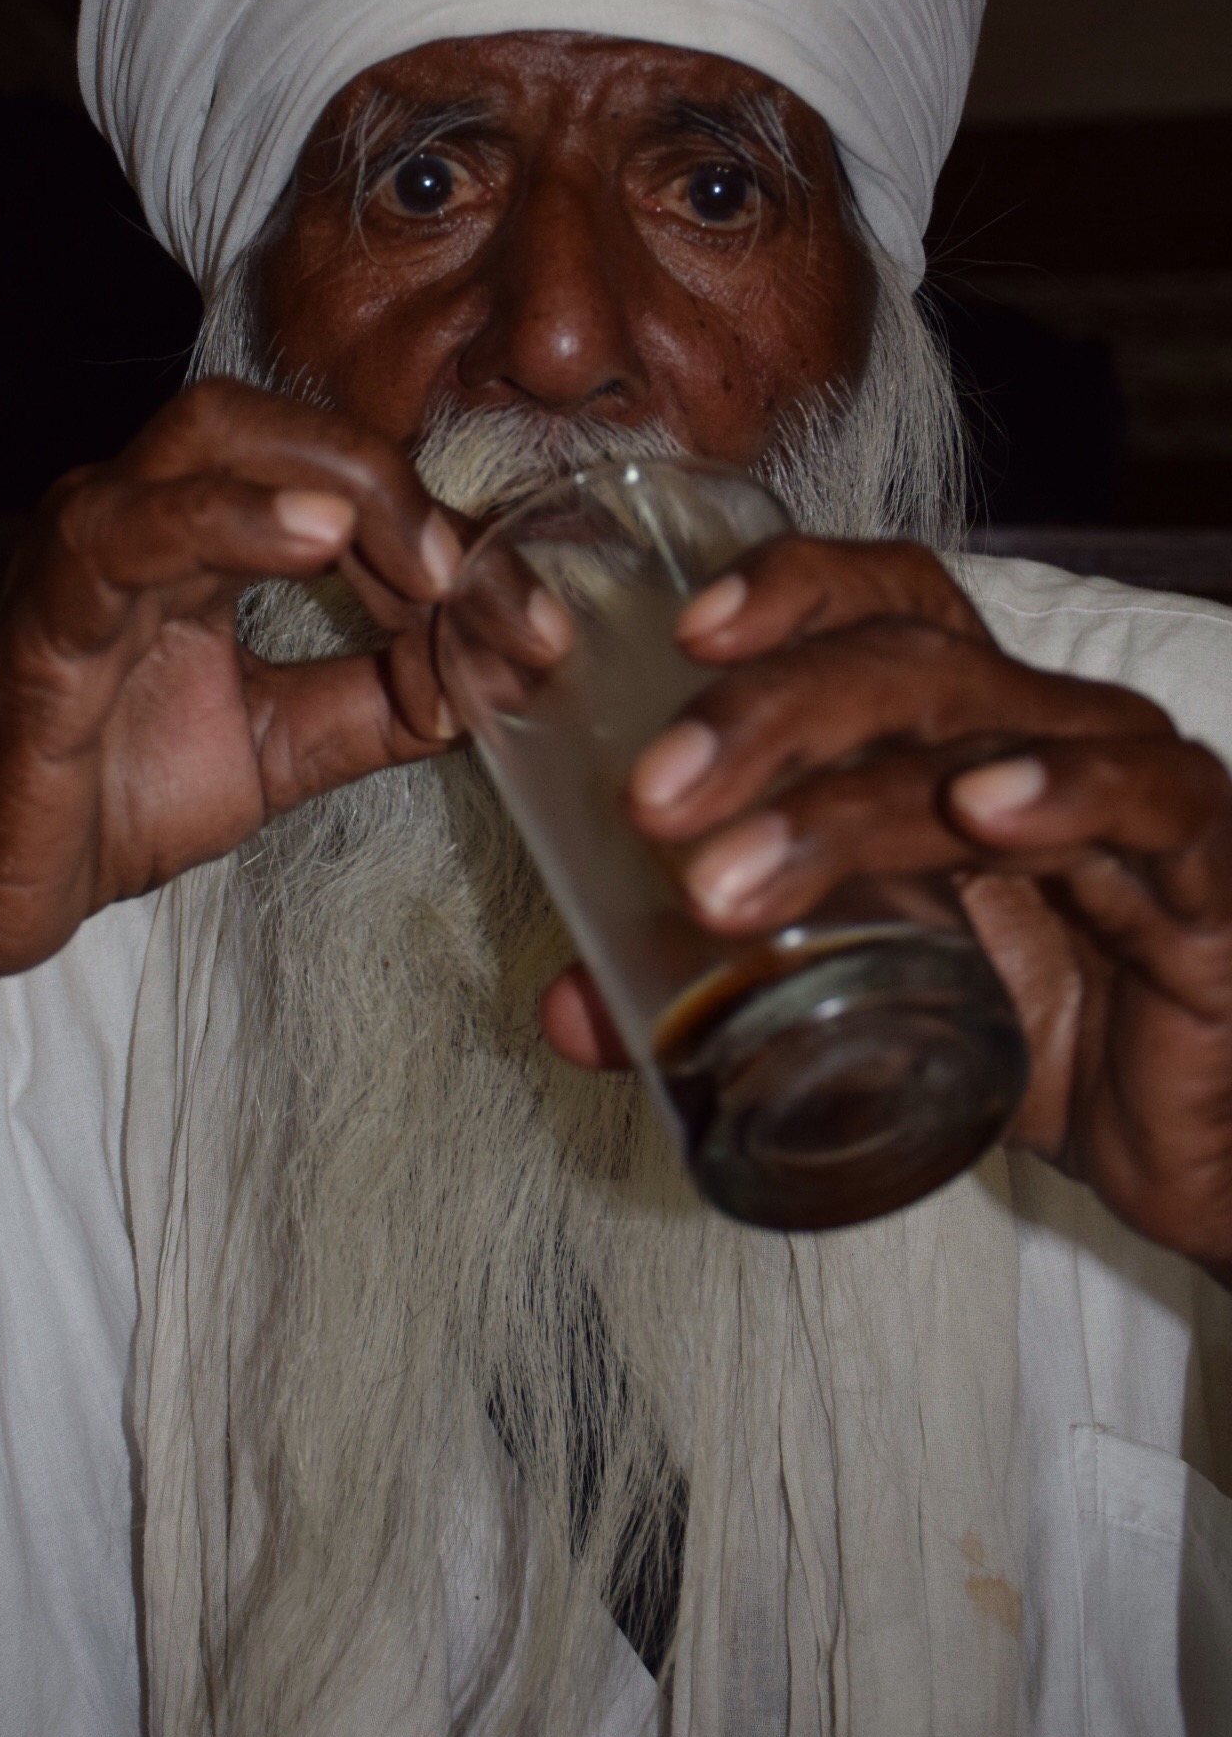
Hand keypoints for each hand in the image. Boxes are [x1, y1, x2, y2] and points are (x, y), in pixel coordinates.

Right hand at [0, 377, 464, 1014]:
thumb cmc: (109, 796)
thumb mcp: (284, 745)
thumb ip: (387, 701)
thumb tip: (504, 669)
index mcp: (195, 530)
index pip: (328, 474)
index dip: (437, 525)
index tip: (525, 612)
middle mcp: (139, 509)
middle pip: (278, 422)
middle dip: (393, 481)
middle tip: (475, 576)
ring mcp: (85, 546)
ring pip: (209, 440)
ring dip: (337, 483)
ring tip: (429, 561)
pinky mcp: (45, 611)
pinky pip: (129, 532)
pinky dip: (230, 519)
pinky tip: (317, 539)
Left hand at [540, 535, 1231, 1280]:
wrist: (1205, 1145)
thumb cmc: (1040, 1036)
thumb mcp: (868, 1007)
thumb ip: (721, 994)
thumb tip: (568, 1013)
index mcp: (960, 730)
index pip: (879, 606)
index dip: (789, 591)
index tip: (682, 634)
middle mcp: (1041, 728)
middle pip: (903, 659)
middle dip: (764, 715)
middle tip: (653, 799)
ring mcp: (1132, 787)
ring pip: (986, 735)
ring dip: (845, 802)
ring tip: (729, 881)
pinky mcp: (1208, 864)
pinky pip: (1143, 803)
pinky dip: (1061, 796)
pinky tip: (979, 814)